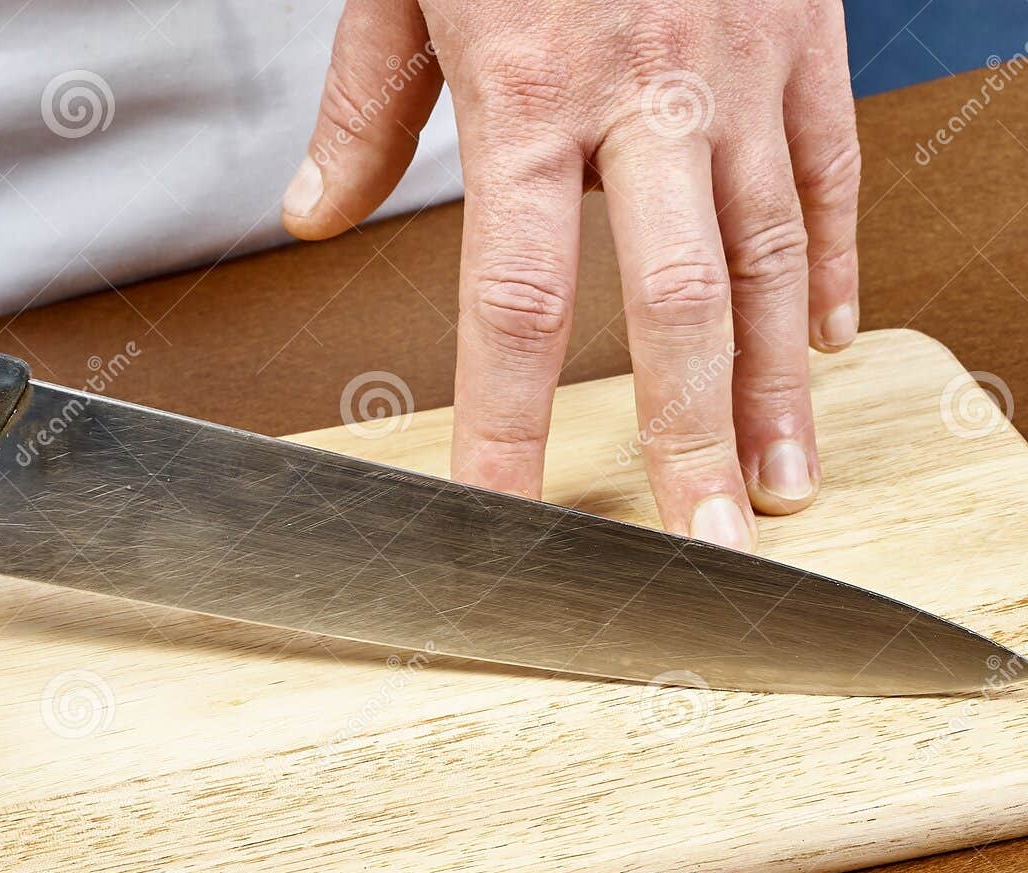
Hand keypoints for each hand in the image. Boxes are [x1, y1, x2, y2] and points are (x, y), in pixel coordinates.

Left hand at [283, 0, 859, 549]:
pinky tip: (821, 347)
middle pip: (672, 300)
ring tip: (778, 487)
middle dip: (687, 437)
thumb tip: (315, 218)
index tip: (499, 515)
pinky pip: (826, 171)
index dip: (508, 423)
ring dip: (776, 385)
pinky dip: (829, 264)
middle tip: (700, 550)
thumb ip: (363, 110)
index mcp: (527, 91)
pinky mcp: (803, 38)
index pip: (515, 300)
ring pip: (769, 255)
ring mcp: (741, 67)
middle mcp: (646, 93)